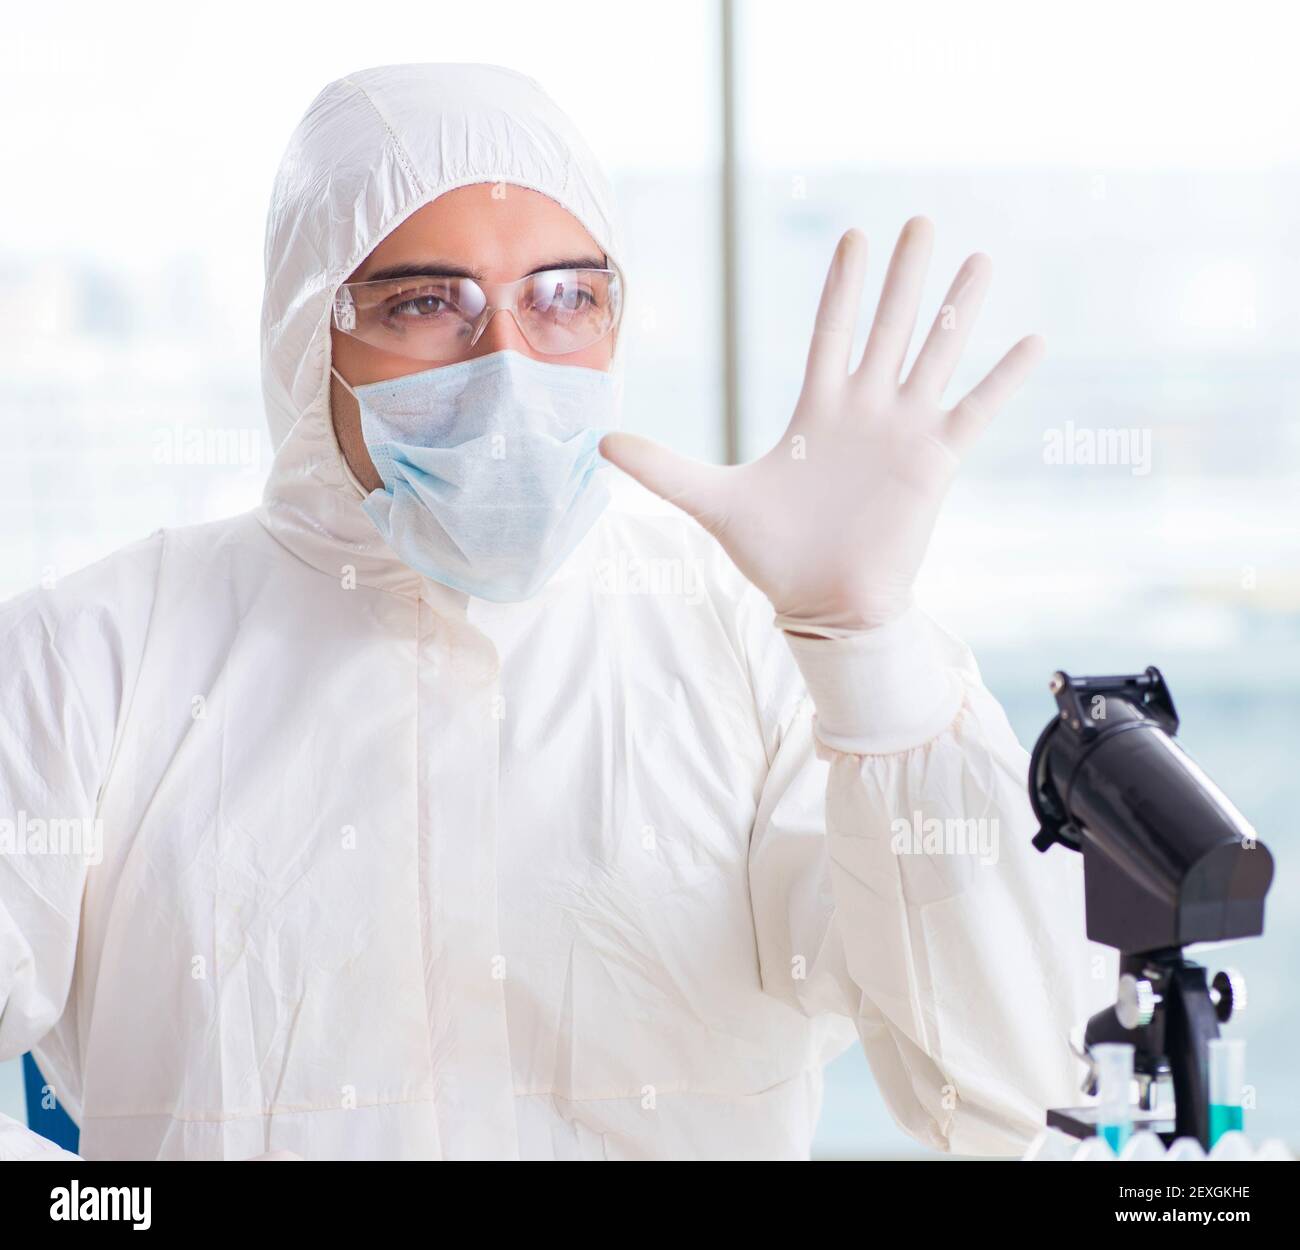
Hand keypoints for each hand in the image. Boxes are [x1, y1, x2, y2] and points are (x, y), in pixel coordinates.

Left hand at [599, 217, 1043, 630]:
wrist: (824, 605)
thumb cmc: (774, 556)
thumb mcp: (712, 503)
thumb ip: (662, 468)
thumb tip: (601, 442)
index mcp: (816, 412)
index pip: (830, 333)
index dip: (842, 288)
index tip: (854, 237)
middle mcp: (865, 411)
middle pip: (887, 327)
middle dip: (903, 276)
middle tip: (919, 219)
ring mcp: (904, 432)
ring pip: (935, 354)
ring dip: (956, 308)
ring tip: (979, 258)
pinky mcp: (935, 462)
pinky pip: (975, 409)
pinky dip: (1003, 377)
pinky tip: (1033, 339)